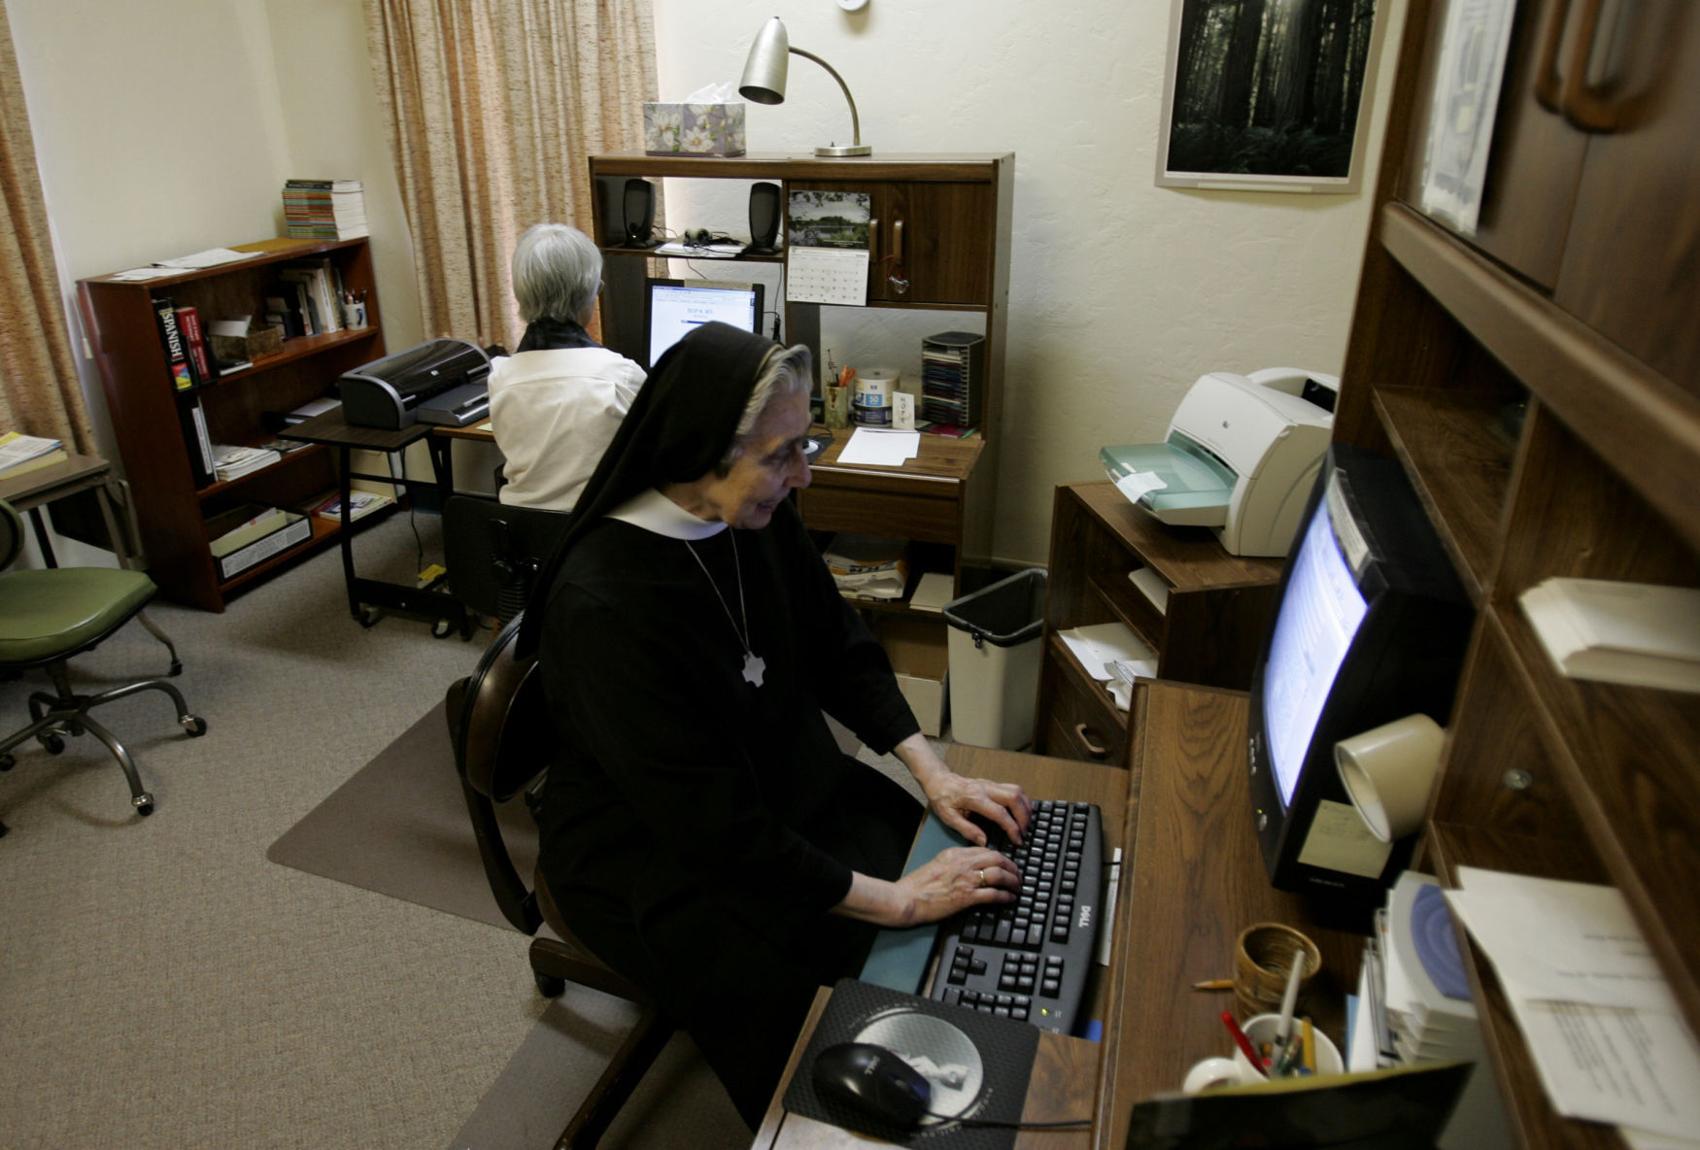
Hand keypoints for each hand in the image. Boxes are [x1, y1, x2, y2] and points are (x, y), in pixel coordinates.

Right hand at [893, 846, 1018, 926]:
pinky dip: (1005, 896)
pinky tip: (1009, 898)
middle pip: (997, 859)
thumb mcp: (938, 863)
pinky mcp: (967, 897)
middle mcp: (964, 863)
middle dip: (1012, 867)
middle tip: (1018, 875)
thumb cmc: (918, 884)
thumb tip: (972, 864)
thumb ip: (956, 861)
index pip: (986, 850)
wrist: (908, 898)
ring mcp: (966, 880)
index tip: (1007, 864)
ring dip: (1012, 881)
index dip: (1001, 857)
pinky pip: (993, 894)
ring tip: (1017, 887)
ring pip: (999, 875)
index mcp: (956, 853)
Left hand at [924, 772, 1031, 847]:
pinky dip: (1022, 800)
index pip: (1000, 813)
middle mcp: (986, 788)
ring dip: (1026, 807)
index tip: (1017, 840)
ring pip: (1017, 790)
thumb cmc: (943, 799)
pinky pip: (1014, 788)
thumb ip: (967, 830)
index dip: (1012, 828)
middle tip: (1024, 832)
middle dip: (1024, 817)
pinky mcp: (994, 783)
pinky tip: (1022, 812)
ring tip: (1026, 823)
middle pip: (1014, 797)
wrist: (940, 780)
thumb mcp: (948, 818)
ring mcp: (991, 784)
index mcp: (974, 798)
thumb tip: (985, 841)